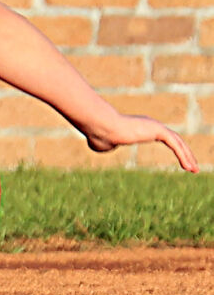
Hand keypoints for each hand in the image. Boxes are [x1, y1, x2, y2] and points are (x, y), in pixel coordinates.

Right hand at [78, 113, 198, 171]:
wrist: (101, 127)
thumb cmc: (99, 135)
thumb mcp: (103, 143)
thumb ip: (109, 145)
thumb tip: (105, 146)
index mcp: (141, 127)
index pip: (164, 137)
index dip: (174, 148)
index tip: (179, 159)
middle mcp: (150, 124)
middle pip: (174, 139)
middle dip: (185, 153)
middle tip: (192, 166)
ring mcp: (154, 126)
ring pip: (178, 142)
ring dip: (188, 156)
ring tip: (194, 170)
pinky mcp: (157, 130)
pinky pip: (175, 145)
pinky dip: (183, 156)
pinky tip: (188, 167)